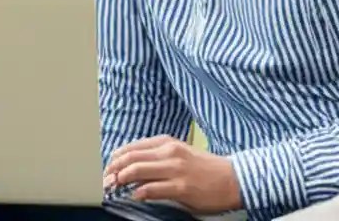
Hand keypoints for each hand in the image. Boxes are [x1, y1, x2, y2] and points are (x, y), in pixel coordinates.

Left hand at [103, 136, 241, 214]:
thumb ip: (156, 156)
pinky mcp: (182, 187)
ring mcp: (175, 169)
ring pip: (137, 170)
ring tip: (114, 187)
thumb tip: (130, 166)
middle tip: (105, 181)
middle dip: (112, 170)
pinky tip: (134, 195)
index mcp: (166, 142)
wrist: (234, 179)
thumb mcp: (179, 153)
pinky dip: (139, 192)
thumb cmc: (205, 168)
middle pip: (130, 158)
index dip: (114, 159)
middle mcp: (169, 152)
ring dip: (121, 180)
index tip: (106, 169)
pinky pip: (152, 188)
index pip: (131, 148)